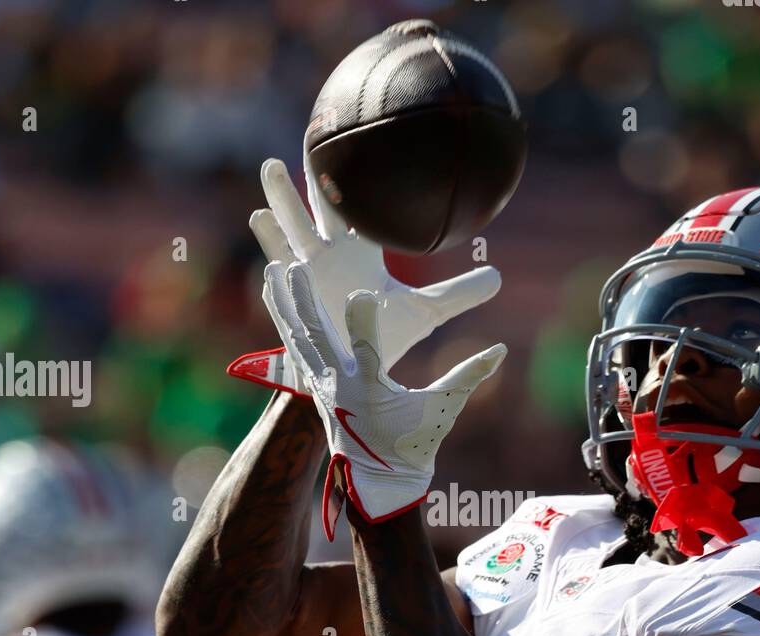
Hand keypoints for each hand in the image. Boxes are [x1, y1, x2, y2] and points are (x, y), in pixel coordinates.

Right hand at [236, 158, 500, 394]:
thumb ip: (460, 293)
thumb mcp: (428, 312)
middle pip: (320, 207)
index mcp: (359, 252)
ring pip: (293, 229)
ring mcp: (309, 274)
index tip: (359, 139)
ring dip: (281, 200)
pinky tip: (260, 221)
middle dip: (314, 174)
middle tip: (310, 137)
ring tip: (271, 167)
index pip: (358, 207)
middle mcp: (330, 256)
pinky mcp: (296, 297)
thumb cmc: (387, 338)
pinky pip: (281, 267)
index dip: (359, 177)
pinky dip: (272, 245)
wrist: (360, 374)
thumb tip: (498, 277)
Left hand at [262, 258, 505, 537]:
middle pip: (319, 340)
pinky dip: (284, 319)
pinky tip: (274, 295)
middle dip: (307, 305)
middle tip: (297, 270)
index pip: (369, 353)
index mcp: (372, 392)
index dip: (366, 322)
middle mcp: (340, 388)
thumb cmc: (414, 445)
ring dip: (285, 304)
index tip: (365, 293)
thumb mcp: (443, 411)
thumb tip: (500, 350)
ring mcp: (322, 388)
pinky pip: (294, 348)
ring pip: (299, 339)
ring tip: (274, 269)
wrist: (380, 482)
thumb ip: (467, 377)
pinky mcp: (315, 387)